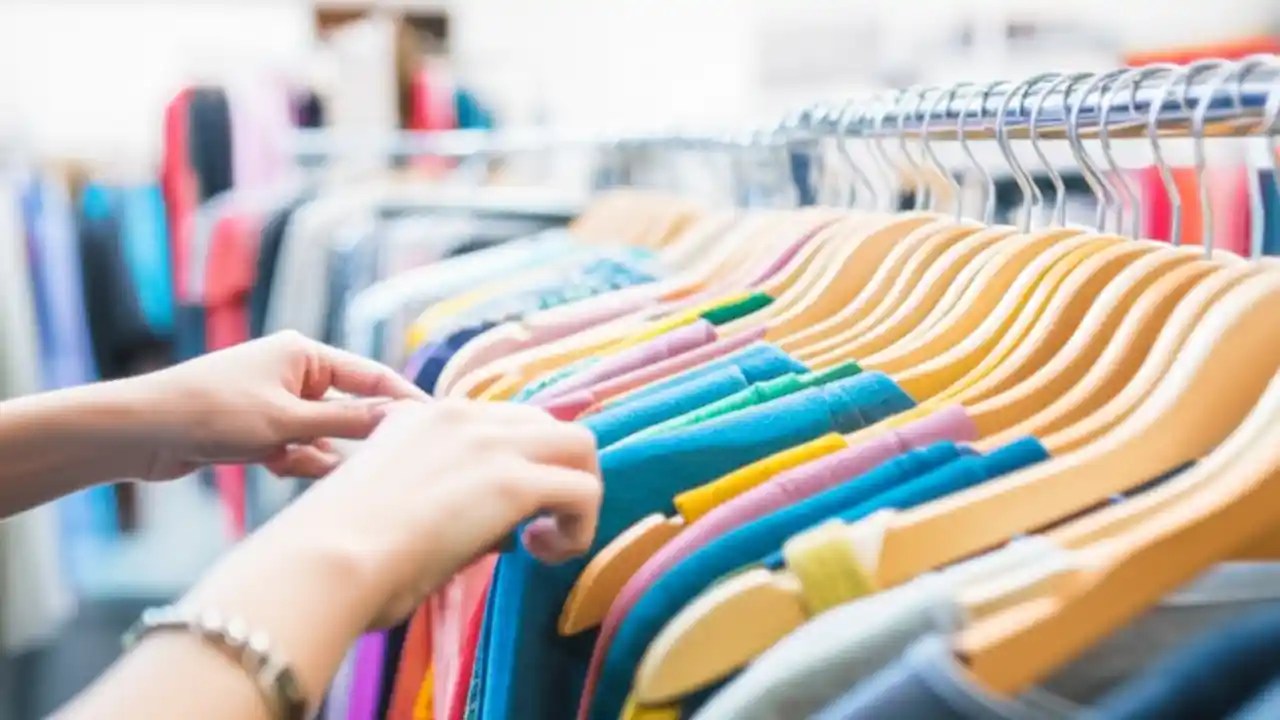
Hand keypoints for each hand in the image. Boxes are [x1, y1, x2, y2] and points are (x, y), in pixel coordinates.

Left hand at [125, 331, 428, 480]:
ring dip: (318, 455)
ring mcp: (277, 403)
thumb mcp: (288, 422)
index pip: (372, 376)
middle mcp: (295, 373)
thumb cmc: (213, 413)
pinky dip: (294, 462)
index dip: (405, 401)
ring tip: (308, 466)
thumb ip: (348, 423)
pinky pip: (297, 448)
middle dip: (357, 437)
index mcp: (305, 354)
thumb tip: (403, 418)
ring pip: (323, 435)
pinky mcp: (259, 430)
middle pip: (350, 409)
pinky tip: (275, 467)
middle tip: (389, 465)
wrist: (141, 433)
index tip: (437, 426)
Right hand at [270, 399, 601, 626]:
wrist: (322, 562)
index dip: (519, 466)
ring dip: (577, 495)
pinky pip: (585, 491)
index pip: (503, 422)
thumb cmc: (337, 556)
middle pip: (549, 426)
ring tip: (549, 543)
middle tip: (536, 529)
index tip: (505, 515)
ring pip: (580, 446)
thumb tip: (504, 533)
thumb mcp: (393, 509)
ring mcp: (489, 442)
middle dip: (556, 474)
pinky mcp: (513, 480)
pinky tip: (548, 554)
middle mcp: (461, 416)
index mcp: (424, 417)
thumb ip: (448, 504)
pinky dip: (581, 526)